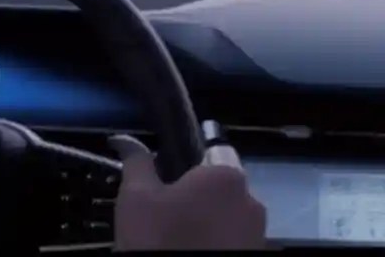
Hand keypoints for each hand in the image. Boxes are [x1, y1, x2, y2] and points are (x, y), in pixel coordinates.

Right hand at [110, 134, 266, 250]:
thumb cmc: (158, 241)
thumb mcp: (136, 200)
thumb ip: (136, 164)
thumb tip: (125, 139)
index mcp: (225, 175)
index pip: (204, 159)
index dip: (181, 177)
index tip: (164, 197)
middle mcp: (252, 200)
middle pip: (217, 192)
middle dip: (195, 205)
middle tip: (165, 223)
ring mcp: (259, 235)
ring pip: (226, 221)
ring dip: (207, 229)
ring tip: (178, 245)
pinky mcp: (257, 256)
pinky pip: (234, 244)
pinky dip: (218, 247)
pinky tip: (194, 255)